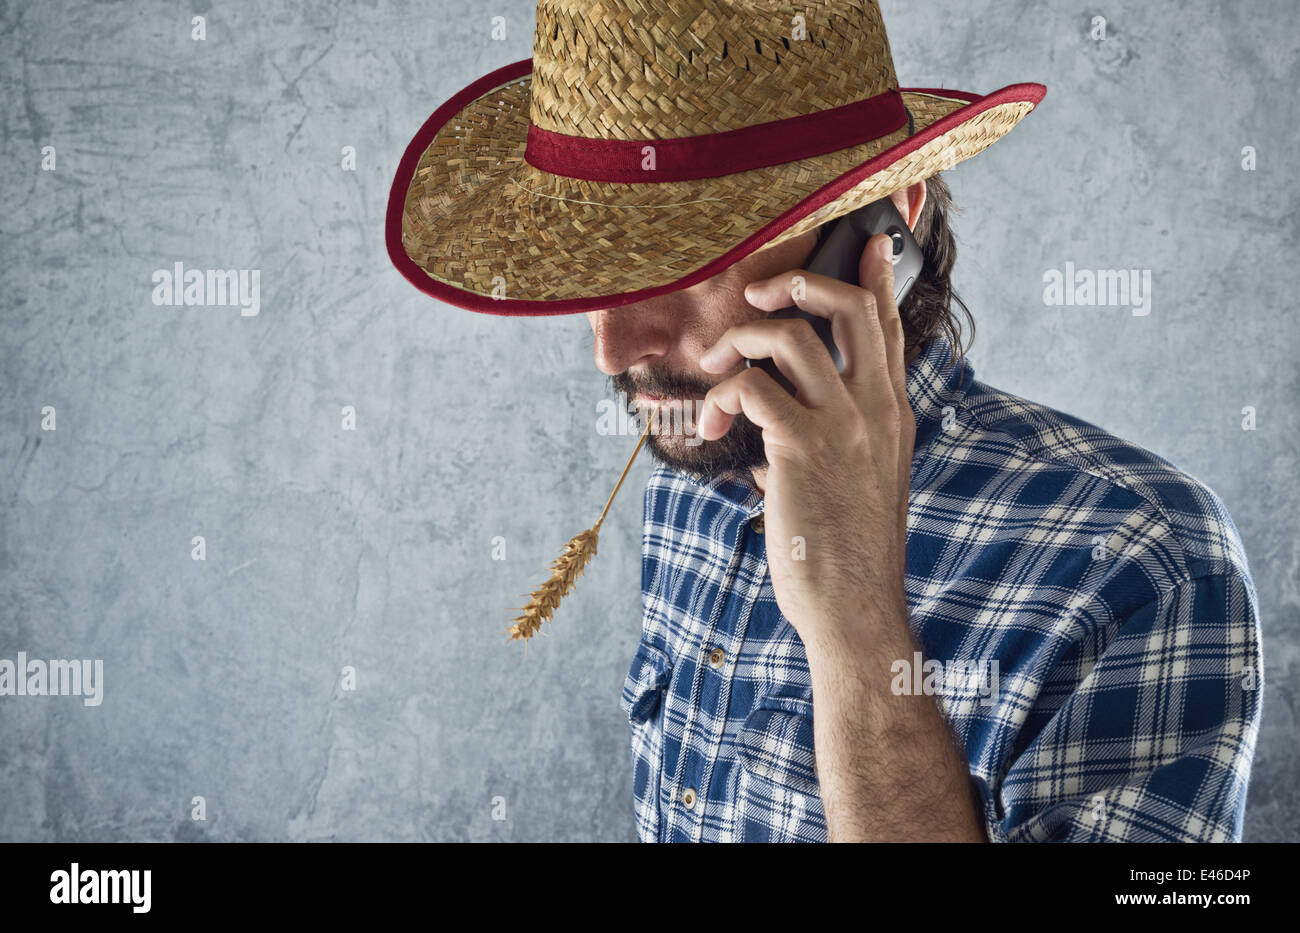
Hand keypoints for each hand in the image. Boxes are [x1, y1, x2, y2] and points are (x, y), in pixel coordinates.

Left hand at [696, 234, 915, 652]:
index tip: (871, 240)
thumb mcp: (848, 493)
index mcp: (891, 416)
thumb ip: (813, 457)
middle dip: (800, 282)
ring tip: (716, 368)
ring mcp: (844, 426)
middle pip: (850, 308)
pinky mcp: (802, 447)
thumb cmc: (844, 558)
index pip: (889, 328)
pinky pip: (752, 387)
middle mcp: (876, 410)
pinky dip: (721, 396)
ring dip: (739, 340)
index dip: (876, 278)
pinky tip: (711, 425)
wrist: (855, 611)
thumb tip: (764, 454)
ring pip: (790, 336)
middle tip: (759, 293)